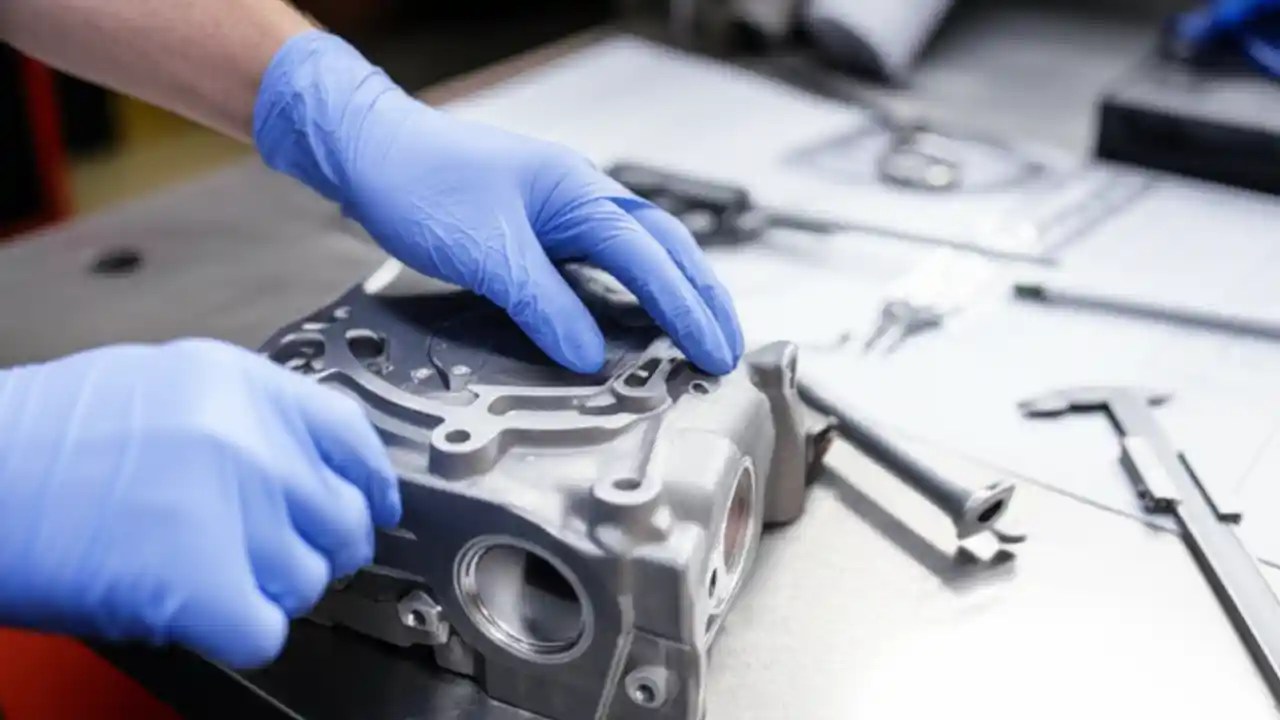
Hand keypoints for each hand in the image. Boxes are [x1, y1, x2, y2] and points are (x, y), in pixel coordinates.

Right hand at [0, 339, 399, 667]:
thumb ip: (242, 418)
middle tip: (274, 556)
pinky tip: (202, 612)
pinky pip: (266, 630)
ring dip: (270, 592)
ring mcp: (234, 507)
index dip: (372, 480)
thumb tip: (298, 463)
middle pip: (344, 517)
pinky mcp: (203, 579)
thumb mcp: (159, 387)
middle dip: (319, 548)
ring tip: (210, 575)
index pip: (351, 434)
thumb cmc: (39, 439)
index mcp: (240, 384)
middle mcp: (251, 440)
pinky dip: (240, 633)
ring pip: (310, 580)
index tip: (377, 504)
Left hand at [254, 31, 742, 374]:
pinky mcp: (543, 224)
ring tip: (702, 333)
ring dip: (677, 291)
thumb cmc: (421, 182)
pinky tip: (638, 311)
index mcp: (579, 194)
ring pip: (642, 251)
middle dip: (703, 299)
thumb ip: (543, 304)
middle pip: (665, 248)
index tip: (711, 353)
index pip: (649, 260)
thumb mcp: (486, 253)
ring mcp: (565, 207)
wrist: (370, 149)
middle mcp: (582, 196)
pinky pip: (608, 258)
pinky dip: (636, 288)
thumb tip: (588, 354)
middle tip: (727, 348)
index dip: (684, 311)